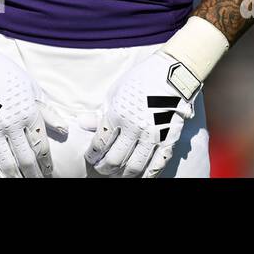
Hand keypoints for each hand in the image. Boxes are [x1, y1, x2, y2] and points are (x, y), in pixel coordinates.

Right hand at [0, 17, 67, 176]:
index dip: (46, 163)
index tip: (49, 173)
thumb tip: (64, 130)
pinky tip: (0, 180)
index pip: (40, 146)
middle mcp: (11, 125)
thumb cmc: (5, 73)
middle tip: (39, 182)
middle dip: (34, 175)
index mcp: (28, 113)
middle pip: (25, 159)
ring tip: (22, 183)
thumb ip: (48, 111)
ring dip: (16, 178)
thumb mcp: (32, 88)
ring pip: (6, 164)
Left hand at [83, 50, 199, 177]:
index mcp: (118, 115)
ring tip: (116, 175)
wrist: (171, 75)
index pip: (100, 144)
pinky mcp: (168, 140)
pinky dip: (147, 175)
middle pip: (115, 159)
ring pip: (134, 167)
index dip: (93, 155)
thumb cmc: (140, 81)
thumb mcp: (114, 93)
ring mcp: (152, 136)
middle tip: (100, 168)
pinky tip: (140, 177)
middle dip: (104, 167)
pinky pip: (157, 165)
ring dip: (122, 175)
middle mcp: (134, 129)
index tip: (91, 157)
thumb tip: (82, 124)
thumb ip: (99, 113)